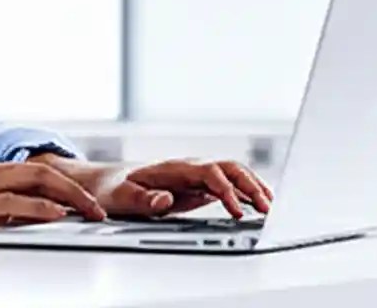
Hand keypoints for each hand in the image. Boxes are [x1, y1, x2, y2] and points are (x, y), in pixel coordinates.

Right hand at [0, 162, 106, 243]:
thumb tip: (19, 220)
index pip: (38, 173)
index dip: (66, 185)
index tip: (85, 202)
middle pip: (45, 173)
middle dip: (77, 190)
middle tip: (98, 208)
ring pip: (38, 182)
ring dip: (69, 196)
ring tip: (89, 212)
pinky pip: (15, 203)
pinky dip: (41, 207)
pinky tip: (57, 215)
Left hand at [30, 155, 273, 220]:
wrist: (106, 182)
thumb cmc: (113, 188)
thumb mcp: (121, 196)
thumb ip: (143, 198)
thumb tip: (165, 199)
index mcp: (172, 167)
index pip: (208, 172)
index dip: (225, 189)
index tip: (236, 209)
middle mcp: (188, 167)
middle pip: (228, 167)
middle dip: (249, 184)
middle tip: (266, 208)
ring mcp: (194, 175)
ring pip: (231, 173)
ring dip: (252, 186)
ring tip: (270, 206)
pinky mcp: (197, 186)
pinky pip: (227, 185)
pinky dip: (245, 192)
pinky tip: (257, 204)